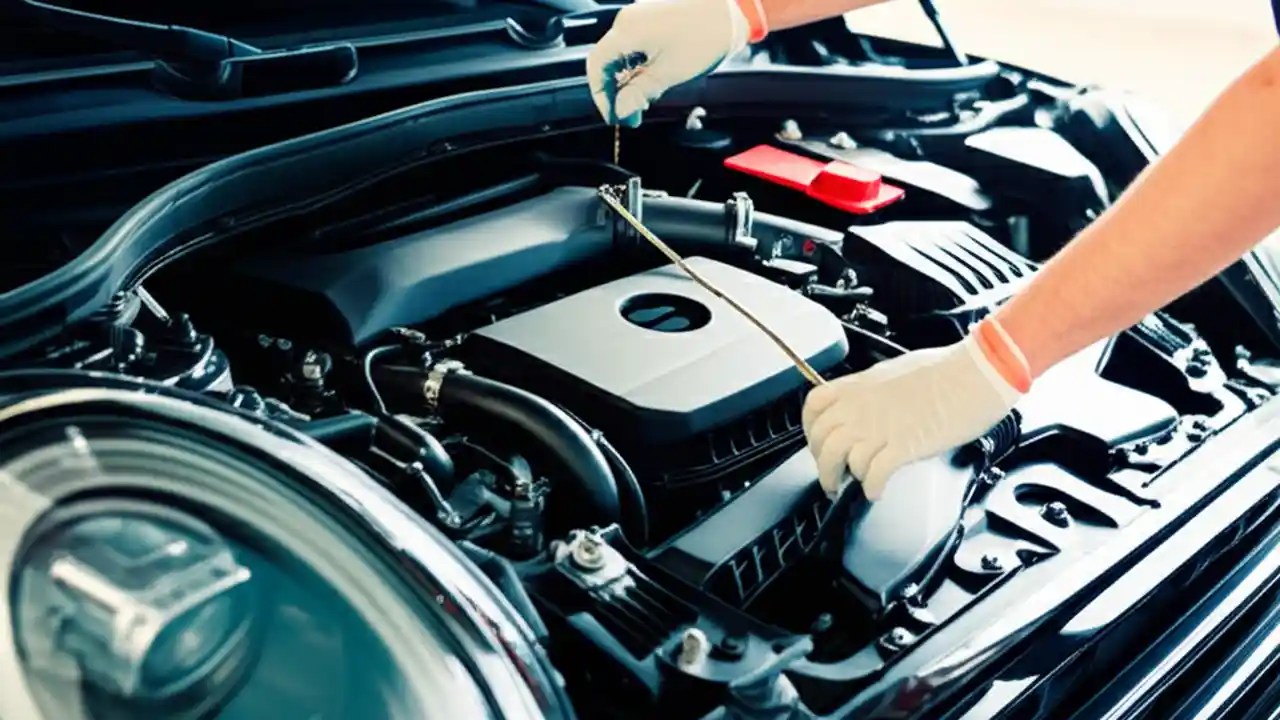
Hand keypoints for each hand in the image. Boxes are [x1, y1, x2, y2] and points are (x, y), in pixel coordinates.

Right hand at [586, 0, 750, 126]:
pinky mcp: (655, 18)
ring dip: (630, 80)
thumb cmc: (705, 35)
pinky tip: (654, 81)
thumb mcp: (669, 73)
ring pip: (623, 55)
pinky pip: (637, 45)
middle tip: (631, 115)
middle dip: (617, 91)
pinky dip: (640, 66)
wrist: (733, 8)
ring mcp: (642, 17)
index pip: (596, 66)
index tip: (614, 115)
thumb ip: (639, 92)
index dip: (601, 95)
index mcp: (626, 32)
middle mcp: (628, 20)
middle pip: (608, 61)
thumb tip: (621, 109)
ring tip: (646, 101)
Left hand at [801, 330, 1024, 499]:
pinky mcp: (902, 446)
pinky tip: (876, 492)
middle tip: (831, 476)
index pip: (814, 407)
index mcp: (859, 386)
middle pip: (822, 440)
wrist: (978, 372)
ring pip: (838, 459)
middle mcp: (862, 406)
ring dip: (837, 479)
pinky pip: (873, 474)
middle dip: (822, 463)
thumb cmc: (947, 370)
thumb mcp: (897, 373)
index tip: (818, 444)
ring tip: (845, 489)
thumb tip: (870, 405)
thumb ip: (875, 393)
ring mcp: (880, 427)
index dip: (811, 430)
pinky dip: (870, 488)